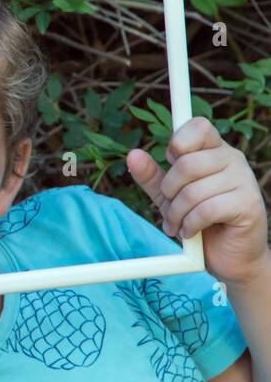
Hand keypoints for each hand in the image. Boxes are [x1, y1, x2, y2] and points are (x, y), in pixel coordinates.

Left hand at [128, 116, 270, 287]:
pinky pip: (207, 209)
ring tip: (176, 225)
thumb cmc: (199, 219)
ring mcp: (244, 181)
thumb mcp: (169, 195)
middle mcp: (233, 160)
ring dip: (176, 214)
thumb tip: (132, 154)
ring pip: (194, 190)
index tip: (170, 163)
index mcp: (215, 150)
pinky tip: (188, 232)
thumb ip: (152, 176)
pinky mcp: (248, 205)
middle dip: (169, 190)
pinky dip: (190, 224)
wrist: (229, 255)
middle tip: (169, 208)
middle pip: (187, 163)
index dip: (177, 143)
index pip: (198, 126)